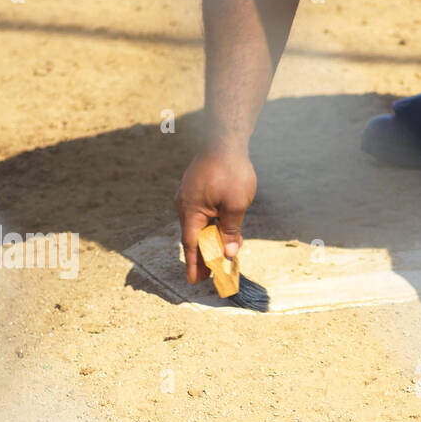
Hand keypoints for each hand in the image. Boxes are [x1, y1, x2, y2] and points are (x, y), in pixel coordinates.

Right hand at [173, 148, 258, 282]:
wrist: (224, 139)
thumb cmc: (231, 171)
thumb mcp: (236, 205)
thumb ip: (231, 231)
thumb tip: (229, 253)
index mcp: (190, 211)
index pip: (191, 245)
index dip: (194, 264)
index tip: (194, 282)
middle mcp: (184, 204)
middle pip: (193, 237)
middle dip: (202, 257)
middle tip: (210, 276)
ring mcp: (188, 196)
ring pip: (198, 225)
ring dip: (208, 241)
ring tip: (220, 257)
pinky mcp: (195, 190)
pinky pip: (201, 214)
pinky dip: (210, 226)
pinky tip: (222, 233)